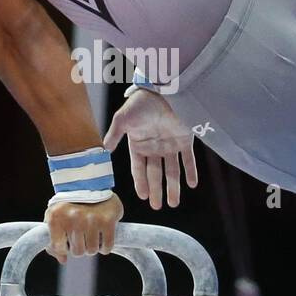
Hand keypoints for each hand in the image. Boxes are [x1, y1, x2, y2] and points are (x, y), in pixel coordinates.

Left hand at [44, 192, 123, 264]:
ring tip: (92, 237)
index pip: (58, 247)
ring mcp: (91, 220)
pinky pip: (106, 246)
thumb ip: (54, 240)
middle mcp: (73, 218)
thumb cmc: (70, 205)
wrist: (91, 185)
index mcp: (56, 217)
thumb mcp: (55, 218)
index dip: (65, 249)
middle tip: (83, 239)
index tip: (68, 244)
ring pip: (92, 250)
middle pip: (77, 252)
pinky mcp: (107, 221)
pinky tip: (103, 239)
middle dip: (81, 248)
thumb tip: (63, 260)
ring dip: (93, 247)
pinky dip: (105, 247)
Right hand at [103, 90, 198, 209]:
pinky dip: (191, 171)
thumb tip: (103, 150)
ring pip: (172, 171)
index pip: (138, 169)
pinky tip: (192, 184)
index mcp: (138, 144)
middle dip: (156, 191)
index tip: (142, 196)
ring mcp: (170, 144)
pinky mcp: (185, 139)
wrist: (164, 88)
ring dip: (173, 187)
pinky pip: (188, 159)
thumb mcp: (123, 119)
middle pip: (155, 174)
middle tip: (157, 206)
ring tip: (173, 203)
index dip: (140, 183)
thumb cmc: (141, 103)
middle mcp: (154, 147)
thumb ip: (114, 135)